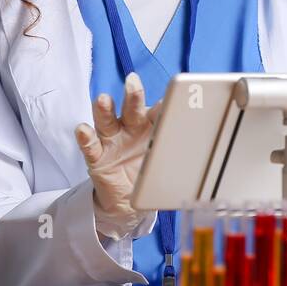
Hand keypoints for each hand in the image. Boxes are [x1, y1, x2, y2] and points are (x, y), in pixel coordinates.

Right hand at [75, 72, 161, 240]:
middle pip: (131, 108)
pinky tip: (83, 129)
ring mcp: (112, 140)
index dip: (163, 107)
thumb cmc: (148, 175)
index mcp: (151, 127)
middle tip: (133, 82)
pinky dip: (86, 137)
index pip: (157, 113)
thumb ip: (177, 156)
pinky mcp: (97, 157)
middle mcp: (130, 128)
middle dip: (132, 95)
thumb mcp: (166, 166)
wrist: (128, 203)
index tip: (169, 102)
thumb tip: (202, 157)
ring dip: (105, 109)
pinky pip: (90, 145)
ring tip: (103, 100)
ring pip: (107, 121)